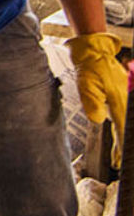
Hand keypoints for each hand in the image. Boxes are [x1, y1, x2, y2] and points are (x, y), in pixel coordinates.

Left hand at [68, 32, 126, 165]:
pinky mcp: (124, 96)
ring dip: (124, 138)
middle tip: (121, 162)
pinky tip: (121, 136)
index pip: (123, 127)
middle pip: (128, 127)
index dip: (123, 146)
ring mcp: (127, 97)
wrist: (95, 53)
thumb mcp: (86, 85)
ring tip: (119, 156)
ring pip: (128, 122)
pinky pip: (125, 116)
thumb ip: (92, 103)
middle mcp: (127, 99)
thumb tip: (99, 120)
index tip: (120, 160)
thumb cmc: (89, 68)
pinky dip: (123, 127)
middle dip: (125, 146)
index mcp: (119, 99)